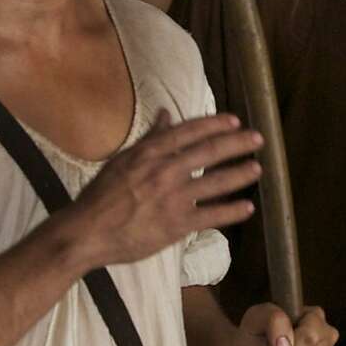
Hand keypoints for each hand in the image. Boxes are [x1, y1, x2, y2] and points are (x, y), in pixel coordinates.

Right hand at [64, 111, 262, 268]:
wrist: (86, 232)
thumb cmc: (101, 196)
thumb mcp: (123, 160)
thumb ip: (150, 139)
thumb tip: (166, 114)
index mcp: (150, 153)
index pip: (190, 132)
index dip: (215, 124)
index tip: (235, 121)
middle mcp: (164, 171)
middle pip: (209, 152)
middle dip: (237, 144)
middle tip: (258, 139)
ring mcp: (172, 198)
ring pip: (215, 182)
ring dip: (239, 174)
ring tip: (256, 169)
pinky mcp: (176, 224)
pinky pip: (211, 215)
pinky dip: (231, 211)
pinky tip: (247, 208)